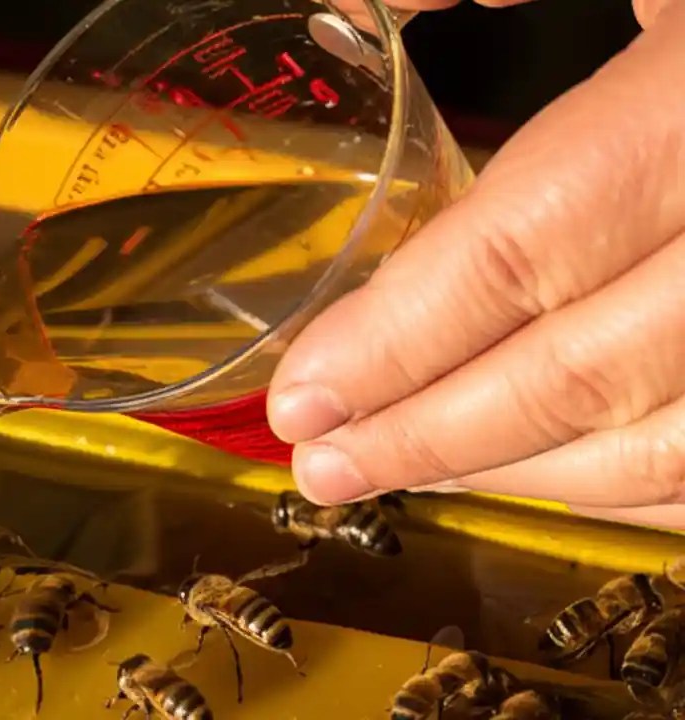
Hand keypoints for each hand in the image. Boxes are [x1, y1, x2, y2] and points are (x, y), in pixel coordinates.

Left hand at [266, 0, 684, 527]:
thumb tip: (364, 6)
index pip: (521, 252)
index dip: (398, 341)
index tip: (304, 396)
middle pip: (584, 372)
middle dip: (434, 434)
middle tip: (324, 465)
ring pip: (670, 444)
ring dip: (523, 476)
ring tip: (408, 475)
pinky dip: (638, 486)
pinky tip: (555, 478)